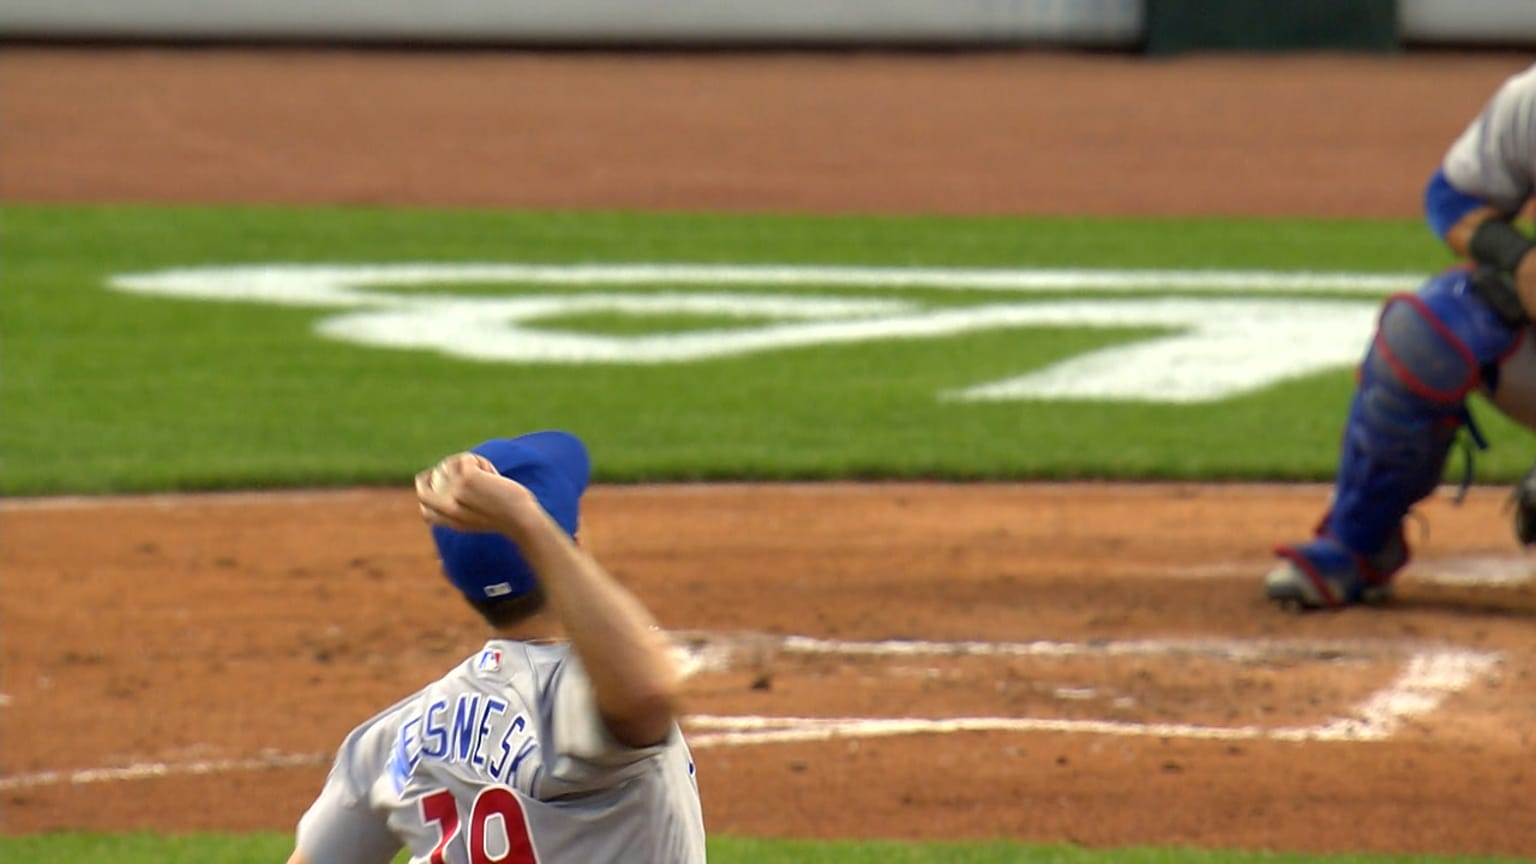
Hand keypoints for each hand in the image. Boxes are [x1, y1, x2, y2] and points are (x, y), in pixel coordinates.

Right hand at [415, 452, 535, 532]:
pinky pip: (468, 458)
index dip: (427, 491)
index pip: (425, 508)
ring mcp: (455, 492)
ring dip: (470, 466)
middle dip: (437, 472)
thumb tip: (451, 488)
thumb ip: (463, 511)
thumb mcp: (482, 520)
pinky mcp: (467, 478)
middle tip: (458, 465)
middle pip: (422, 486)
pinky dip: (483, 462)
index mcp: (450, 522)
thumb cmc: (511, 520)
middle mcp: (447, 508)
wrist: (523, 520)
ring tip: (489, 476)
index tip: (441, 481)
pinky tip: (494, 474)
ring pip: (450, 464)